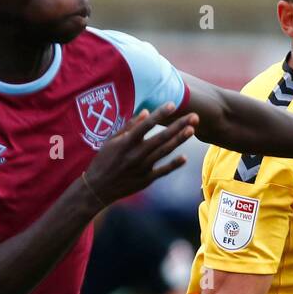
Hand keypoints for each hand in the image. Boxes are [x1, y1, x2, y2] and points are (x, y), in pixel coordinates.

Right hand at [83, 103, 197, 205]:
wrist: (97, 189)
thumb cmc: (103, 161)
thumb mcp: (110, 141)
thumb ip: (129, 127)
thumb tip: (146, 112)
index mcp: (126, 143)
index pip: (146, 125)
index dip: (160, 114)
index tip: (172, 104)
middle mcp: (136, 154)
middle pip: (161, 138)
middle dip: (179, 126)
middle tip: (194, 116)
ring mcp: (142, 168)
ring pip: (164, 152)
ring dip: (179, 140)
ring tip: (192, 130)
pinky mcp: (145, 180)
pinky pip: (162, 171)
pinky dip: (173, 165)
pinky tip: (185, 158)